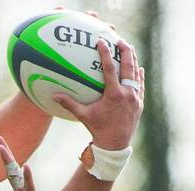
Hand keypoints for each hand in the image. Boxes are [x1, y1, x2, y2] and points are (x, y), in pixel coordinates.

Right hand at [0, 138, 52, 190]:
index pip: (15, 174)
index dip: (9, 160)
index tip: (2, 146)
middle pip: (11, 171)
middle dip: (5, 154)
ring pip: (15, 176)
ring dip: (9, 160)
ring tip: (1, 146)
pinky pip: (29, 188)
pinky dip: (28, 177)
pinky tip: (26, 165)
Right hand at [53, 35, 143, 149]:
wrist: (114, 146)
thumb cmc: (97, 130)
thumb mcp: (83, 116)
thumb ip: (69, 104)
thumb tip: (53, 96)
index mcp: (114, 95)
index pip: (110, 68)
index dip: (105, 53)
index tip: (101, 41)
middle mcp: (127, 94)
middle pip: (128, 66)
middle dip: (125, 50)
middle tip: (120, 40)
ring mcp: (135, 99)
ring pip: (136, 74)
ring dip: (133, 60)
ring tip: (129, 50)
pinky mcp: (139, 104)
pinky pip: (140, 85)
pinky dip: (139, 75)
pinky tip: (138, 68)